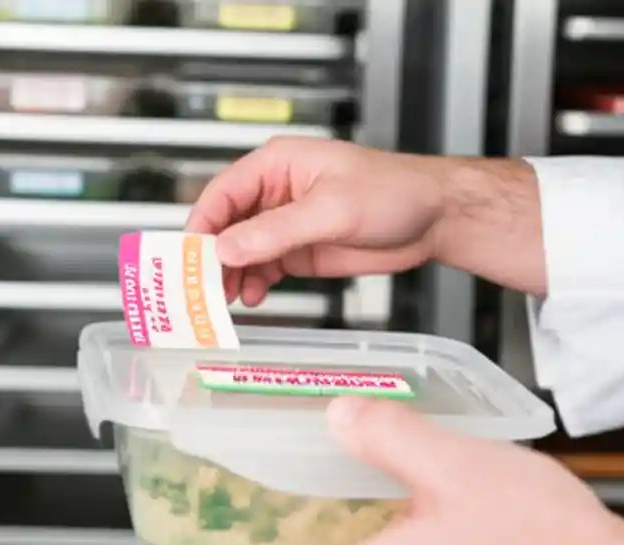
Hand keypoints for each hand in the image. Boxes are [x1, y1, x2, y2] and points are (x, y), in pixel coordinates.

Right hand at [185, 138, 546, 306]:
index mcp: (277, 166)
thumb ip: (276, 231)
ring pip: (240, 251)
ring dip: (230, 275)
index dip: (201, 227)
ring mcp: (285, 224)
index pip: (222, 195)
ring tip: (226, 300)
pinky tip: (253, 297)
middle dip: (211, 258)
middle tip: (201, 290)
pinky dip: (253, 283)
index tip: (188, 259)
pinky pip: (262, 267)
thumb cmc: (394, 192)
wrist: (435, 219)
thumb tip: (227, 247)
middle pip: (225, 225)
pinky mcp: (299, 250)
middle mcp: (274, 193)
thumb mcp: (332, 210)